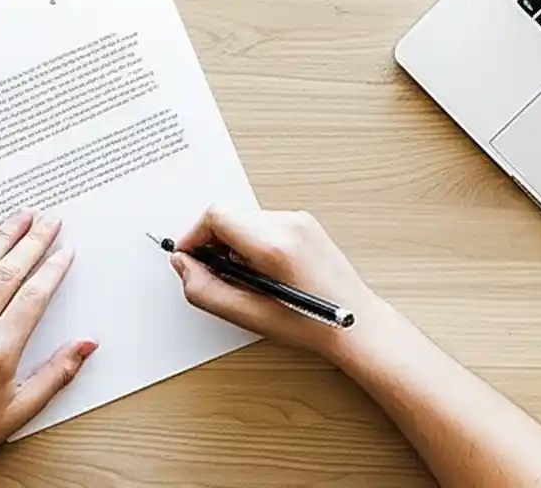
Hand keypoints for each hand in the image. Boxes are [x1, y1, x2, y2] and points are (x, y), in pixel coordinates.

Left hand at [0, 209, 96, 485]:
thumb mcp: (23, 406)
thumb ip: (59, 371)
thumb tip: (88, 344)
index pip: (32, 297)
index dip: (53, 269)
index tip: (66, 250)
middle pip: (7, 274)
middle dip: (32, 242)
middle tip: (50, 220)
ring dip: (3, 237)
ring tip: (21, 215)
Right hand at [171, 207, 383, 360]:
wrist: (355, 324)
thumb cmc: (310, 324)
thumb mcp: (248, 315)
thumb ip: (205, 290)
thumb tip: (184, 265)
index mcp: (274, 245)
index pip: (216, 216)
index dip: (194, 236)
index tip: (189, 258)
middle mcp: (289, 224)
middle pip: (229, 215)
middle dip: (213, 242)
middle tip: (217, 274)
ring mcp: (300, 221)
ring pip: (245, 219)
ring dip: (233, 243)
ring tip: (245, 277)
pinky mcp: (306, 224)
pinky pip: (263, 223)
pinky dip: (252, 242)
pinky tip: (262, 271)